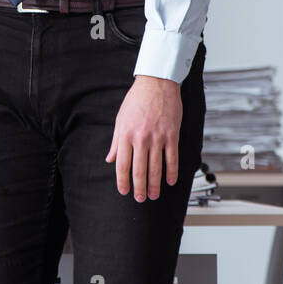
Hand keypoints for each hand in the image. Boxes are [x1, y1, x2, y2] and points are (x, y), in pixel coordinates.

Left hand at [105, 75, 182, 200]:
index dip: (122, 180)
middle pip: (139, 169)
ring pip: (156, 167)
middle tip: (140, 199)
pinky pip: (172, 158)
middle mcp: (140, 138)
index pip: (122, 164)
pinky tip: (170, 182)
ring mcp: (157, 138)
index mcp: (125, 135)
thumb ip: (116, 142)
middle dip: (139, 187)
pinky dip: (172, 172)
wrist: (156, 84)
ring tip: (154, 195)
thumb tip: (110, 158)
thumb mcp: (120, 120)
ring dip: (155, 184)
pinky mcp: (172, 135)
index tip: (123, 191)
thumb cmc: (136, 100)